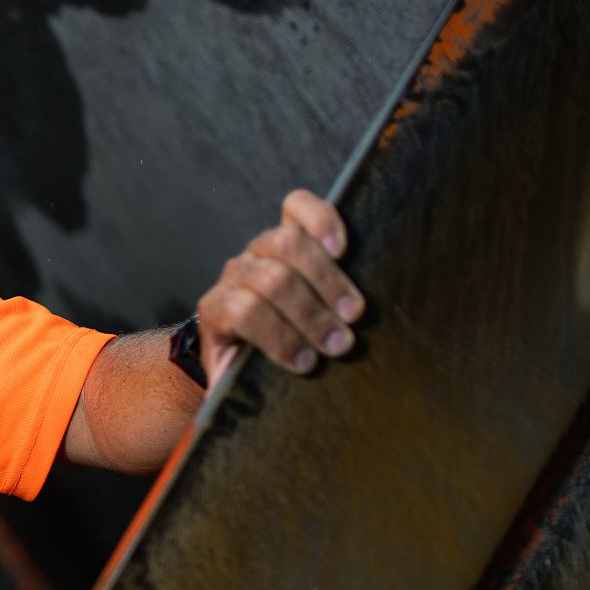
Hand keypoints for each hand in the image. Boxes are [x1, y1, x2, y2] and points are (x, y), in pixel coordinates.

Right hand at [197, 189, 364, 379]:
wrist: (243, 382)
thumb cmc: (296, 343)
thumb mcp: (324, 314)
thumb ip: (340, 297)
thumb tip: (377, 296)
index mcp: (283, 247)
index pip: (295, 207)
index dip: (320, 219)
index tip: (343, 251)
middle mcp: (255, 257)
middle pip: (288, 244)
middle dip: (327, 281)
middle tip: (353, 319)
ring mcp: (230, 282)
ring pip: (271, 279)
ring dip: (309, 315)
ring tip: (334, 346)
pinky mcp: (212, 311)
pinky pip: (243, 311)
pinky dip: (279, 338)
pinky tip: (301, 360)